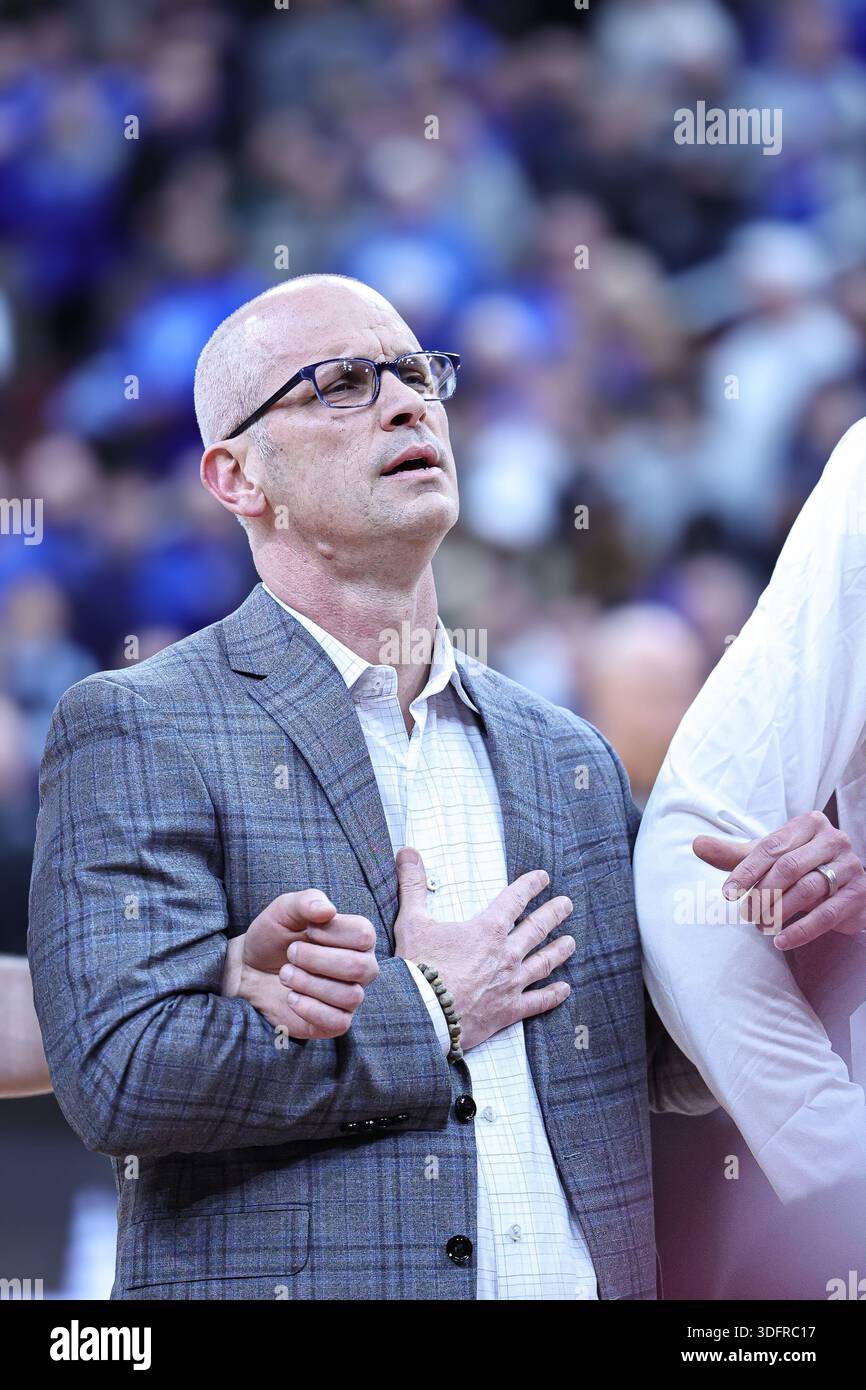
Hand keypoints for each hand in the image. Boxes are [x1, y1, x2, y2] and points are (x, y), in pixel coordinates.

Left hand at [221, 890, 378, 1037]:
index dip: (331, 933)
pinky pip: (339, 1022)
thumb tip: (328, 910)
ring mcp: (350, 996)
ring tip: (286, 974)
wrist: (249, 969)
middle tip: (290, 953)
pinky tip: (291, 997)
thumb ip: (306, 902)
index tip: (307, 930)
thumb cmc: (274, 936)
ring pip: (350, 996)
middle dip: (316, 959)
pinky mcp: (335, 1022)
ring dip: (308, 983)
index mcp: (357, 937)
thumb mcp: (284, 910)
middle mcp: (361, 967)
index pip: (364, 935)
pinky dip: (310, 1008)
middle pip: (360, 967)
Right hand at [393, 847, 574, 1050]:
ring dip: (559, 950)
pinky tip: (564, 989)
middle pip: (537, 928)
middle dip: (554, 913)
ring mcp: (510, 983)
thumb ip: (413, 885)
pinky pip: (538, 1001)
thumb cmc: (418, 966)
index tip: (543, 878)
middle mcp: (506, 954)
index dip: (530, 886)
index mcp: (487, 930)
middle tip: (566, 904)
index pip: (515, 899)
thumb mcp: (412, 920)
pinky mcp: (508, 1010)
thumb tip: (406, 852)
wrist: (424, 1013)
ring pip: (543, 962)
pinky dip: (553, 995)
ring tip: (571, 942)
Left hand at [693, 811, 865, 950]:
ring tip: (760, 926)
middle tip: (745, 914)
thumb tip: (696, 844)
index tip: (727, 893)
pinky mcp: (859, 895)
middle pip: (788, 867)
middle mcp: (834, 840)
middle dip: (762, 893)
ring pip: (808, 890)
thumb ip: (735, 854)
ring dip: (778, 912)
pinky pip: (826, 915)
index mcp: (809, 823)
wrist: (846, 888)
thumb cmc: (801, 866)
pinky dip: (800, 930)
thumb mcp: (769, 857)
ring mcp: (850, 867)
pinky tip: (780, 941)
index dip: (745, 871)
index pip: (770, 848)